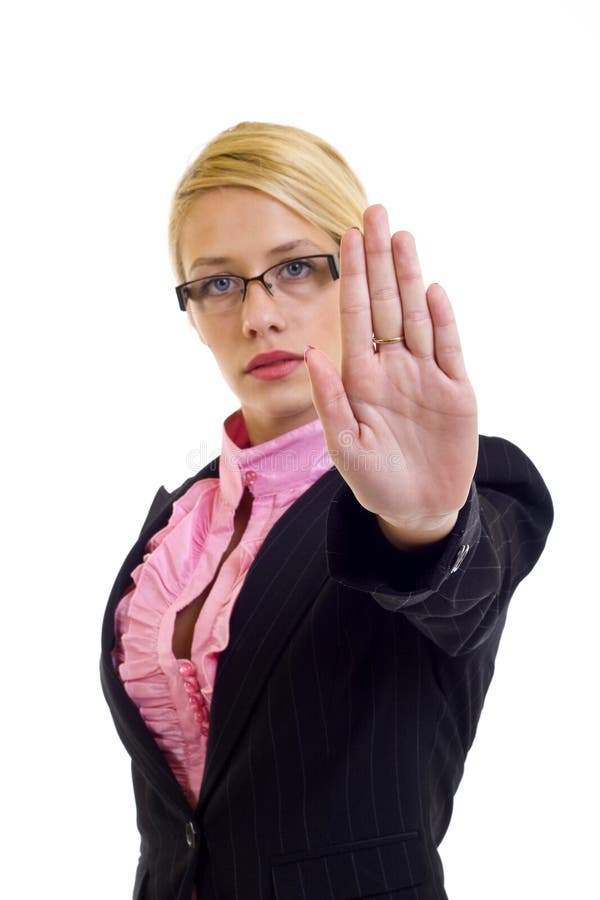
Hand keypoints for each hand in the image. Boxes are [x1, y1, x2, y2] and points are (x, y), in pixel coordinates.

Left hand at [304, 205, 478, 546]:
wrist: (418, 509)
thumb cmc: (375, 482)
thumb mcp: (345, 446)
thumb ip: (329, 399)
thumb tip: (310, 352)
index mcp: (360, 378)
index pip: (356, 316)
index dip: (353, 276)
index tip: (345, 235)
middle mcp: (392, 368)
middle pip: (386, 303)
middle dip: (380, 259)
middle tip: (376, 211)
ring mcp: (425, 376)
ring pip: (417, 316)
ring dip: (410, 276)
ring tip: (403, 235)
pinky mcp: (455, 391)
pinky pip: (449, 348)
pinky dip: (443, 319)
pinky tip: (432, 289)